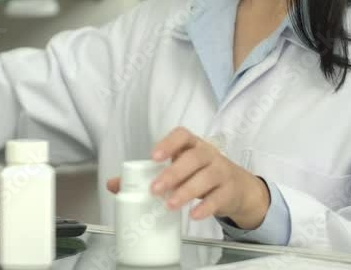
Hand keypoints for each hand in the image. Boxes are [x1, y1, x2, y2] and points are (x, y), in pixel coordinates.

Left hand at [106, 127, 270, 228]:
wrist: (237, 188)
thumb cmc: (199, 174)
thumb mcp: (177, 170)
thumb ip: (146, 175)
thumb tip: (113, 184)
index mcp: (192, 145)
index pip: (182, 135)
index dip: (168, 143)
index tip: (154, 156)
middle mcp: (208, 154)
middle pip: (194, 158)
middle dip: (173, 173)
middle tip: (154, 189)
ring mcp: (221, 172)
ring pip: (206, 177)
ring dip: (187, 191)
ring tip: (169, 205)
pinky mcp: (229, 191)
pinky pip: (218, 197)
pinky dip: (206, 207)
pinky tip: (193, 215)